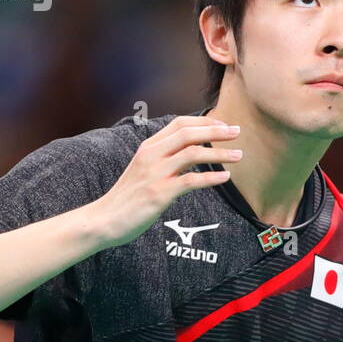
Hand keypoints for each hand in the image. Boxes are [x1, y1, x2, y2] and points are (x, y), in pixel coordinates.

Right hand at [93, 115, 242, 248]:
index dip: (204, 122)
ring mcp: (155, 173)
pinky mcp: (159, 193)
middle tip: (237, 132)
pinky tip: (225, 177)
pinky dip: (211, 177)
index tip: (224, 125)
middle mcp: (151, 155)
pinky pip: (191, 180)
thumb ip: (163, 157)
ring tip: (239, 156)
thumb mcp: (143, 169)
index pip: (180, 124)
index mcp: (148, 147)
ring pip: (193, 153)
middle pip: (188, 133)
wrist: (104, 219)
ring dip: (220, 153)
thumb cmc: (128, 197)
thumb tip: (190, 150)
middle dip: (216, 131)